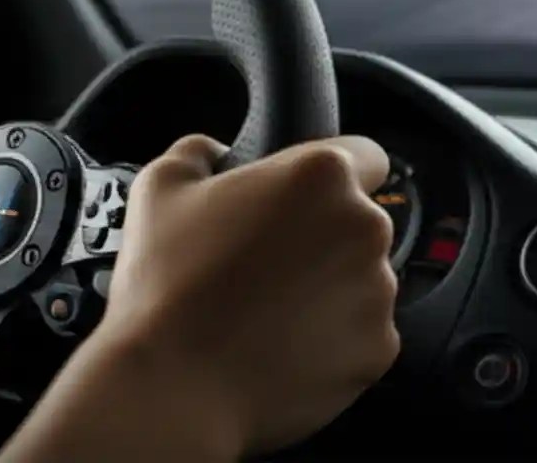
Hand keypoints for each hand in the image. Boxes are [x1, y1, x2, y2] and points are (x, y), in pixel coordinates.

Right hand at [98, 135, 397, 454]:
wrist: (174, 385)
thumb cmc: (166, 285)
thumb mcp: (159, 188)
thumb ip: (197, 152)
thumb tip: (212, 152)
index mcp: (320, 176)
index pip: (364, 154)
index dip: (325, 177)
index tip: (298, 199)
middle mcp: (363, 228)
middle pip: (356, 221)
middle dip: (319, 236)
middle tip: (261, 260)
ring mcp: (377, 293)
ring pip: (359, 279)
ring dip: (325, 288)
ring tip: (263, 308)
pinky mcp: (377, 351)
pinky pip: (360, 333)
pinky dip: (329, 338)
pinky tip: (277, 343)